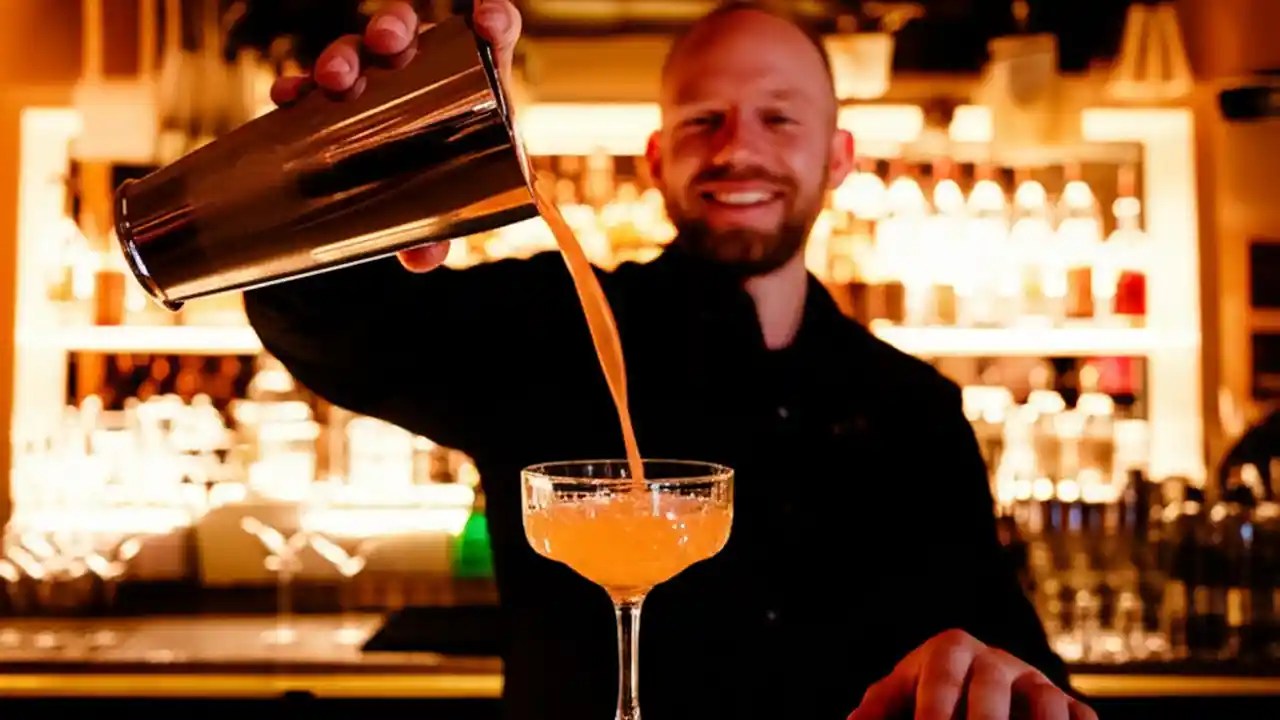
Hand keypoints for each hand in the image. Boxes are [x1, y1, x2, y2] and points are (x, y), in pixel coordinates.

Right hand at [268, 0, 523, 272]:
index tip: (486, 22)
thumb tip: (422, 258)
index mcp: (474, 80)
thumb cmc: (449, 183)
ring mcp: (380, 74)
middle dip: (392, 29)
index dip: (493, 18)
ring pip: (361, 48)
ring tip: (331, 79)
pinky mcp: (341, 92)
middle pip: (410, 30)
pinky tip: (284, 96)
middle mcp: (426, 65)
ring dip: (346, 54)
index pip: (493, 31)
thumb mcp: (453, 202)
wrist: (419, 187)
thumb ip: (442, 227)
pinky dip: (301, 84)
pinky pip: (316, 79)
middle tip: (383, 46)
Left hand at [848, 630, 1097, 719]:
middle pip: (994, 682)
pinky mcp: (1067, 705)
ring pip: (1045, 698)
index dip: (936, 707)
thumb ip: (878, 708)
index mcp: (950, 651)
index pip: (942, 675)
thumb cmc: (925, 696)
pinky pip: (1081, 714)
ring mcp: (1035, 682)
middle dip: (986, 718)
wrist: (971, 689)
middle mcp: (996, 660)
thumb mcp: (899, 695)